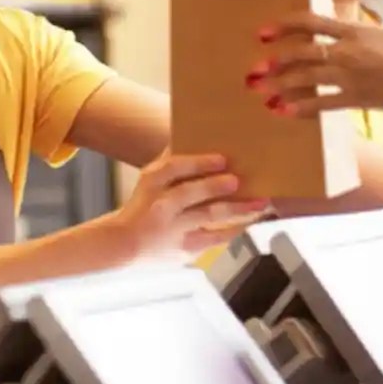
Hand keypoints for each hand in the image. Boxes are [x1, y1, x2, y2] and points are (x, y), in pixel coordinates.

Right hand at [117, 152, 270, 255]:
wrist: (124, 244)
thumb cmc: (141, 207)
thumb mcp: (149, 180)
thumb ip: (169, 160)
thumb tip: (185, 136)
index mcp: (152, 182)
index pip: (173, 168)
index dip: (198, 162)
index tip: (221, 159)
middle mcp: (161, 205)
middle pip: (190, 192)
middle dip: (215, 186)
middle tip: (238, 180)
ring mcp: (174, 229)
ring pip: (207, 215)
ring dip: (236, 208)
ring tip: (258, 202)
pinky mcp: (185, 248)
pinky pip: (214, 238)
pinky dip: (232, 230)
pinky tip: (247, 223)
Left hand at [246, 11, 382, 115]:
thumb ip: (359, 35)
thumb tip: (339, 34)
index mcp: (357, 29)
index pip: (310, 21)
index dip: (283, 25)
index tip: (263, 32)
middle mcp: (351, 49)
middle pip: (301, 52)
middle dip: (274, 60)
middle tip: (255, 68)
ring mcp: (354, 75)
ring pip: (305, 78)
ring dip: (279, 85)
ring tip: (261, 92)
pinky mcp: (360, 98)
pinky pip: (322, 104)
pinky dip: (299, 108)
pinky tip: (283, 112)